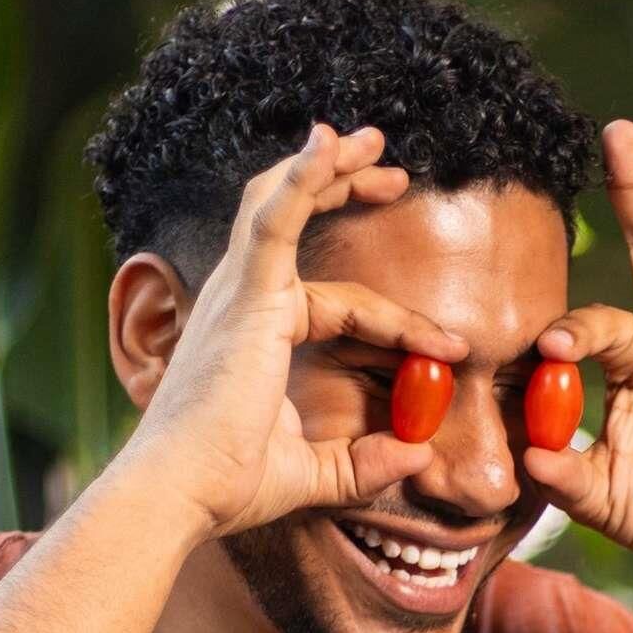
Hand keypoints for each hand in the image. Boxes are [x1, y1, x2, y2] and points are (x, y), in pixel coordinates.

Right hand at [118, 124, 466, 540]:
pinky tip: (331, 143)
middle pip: (294, 219)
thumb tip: (418, 456)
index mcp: (258, 334)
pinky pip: (276, 217)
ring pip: (282, 201)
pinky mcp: (247, 293)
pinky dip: (303, 176)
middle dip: (344, 187)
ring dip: (329, 165)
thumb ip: (364, 464)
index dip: (399, 320)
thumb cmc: (228, 485)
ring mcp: (242, 291)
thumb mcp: (313, 474)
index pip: (341, 305)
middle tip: (393, 172)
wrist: (182, 491)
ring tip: (374, 141)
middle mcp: (244, 301)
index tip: (450, 348)